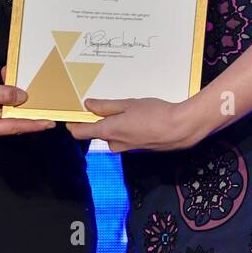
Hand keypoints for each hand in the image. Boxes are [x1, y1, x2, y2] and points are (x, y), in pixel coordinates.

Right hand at [0, 66, 56, 144]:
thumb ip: (4, 94)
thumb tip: (23, 97)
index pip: (16, 126)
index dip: (35, 124)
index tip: (51, 123)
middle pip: (16, 121)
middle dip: (28, 108)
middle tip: (45, 99)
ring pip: (12, 115)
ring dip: (18, 100)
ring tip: (23, 85)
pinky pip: (6, 111)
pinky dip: (10, 99)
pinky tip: (11, 84)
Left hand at [65, 97, 203, 152]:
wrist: (180, 129)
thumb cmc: (154, 114)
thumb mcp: (128, 104)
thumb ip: (107, 106)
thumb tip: (88, 105)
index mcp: (109, 131)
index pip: (81, 133)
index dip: (73, 125)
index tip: (71, 116)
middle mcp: (115, 144)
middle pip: (100, 133)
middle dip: (102, 121)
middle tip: (107, 105)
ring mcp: (128, 148)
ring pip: (115, 135)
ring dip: (118, 124)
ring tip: (130, 109)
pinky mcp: (140, 148)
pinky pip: (128, 137)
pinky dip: (130, 129)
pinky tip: (142, 118)